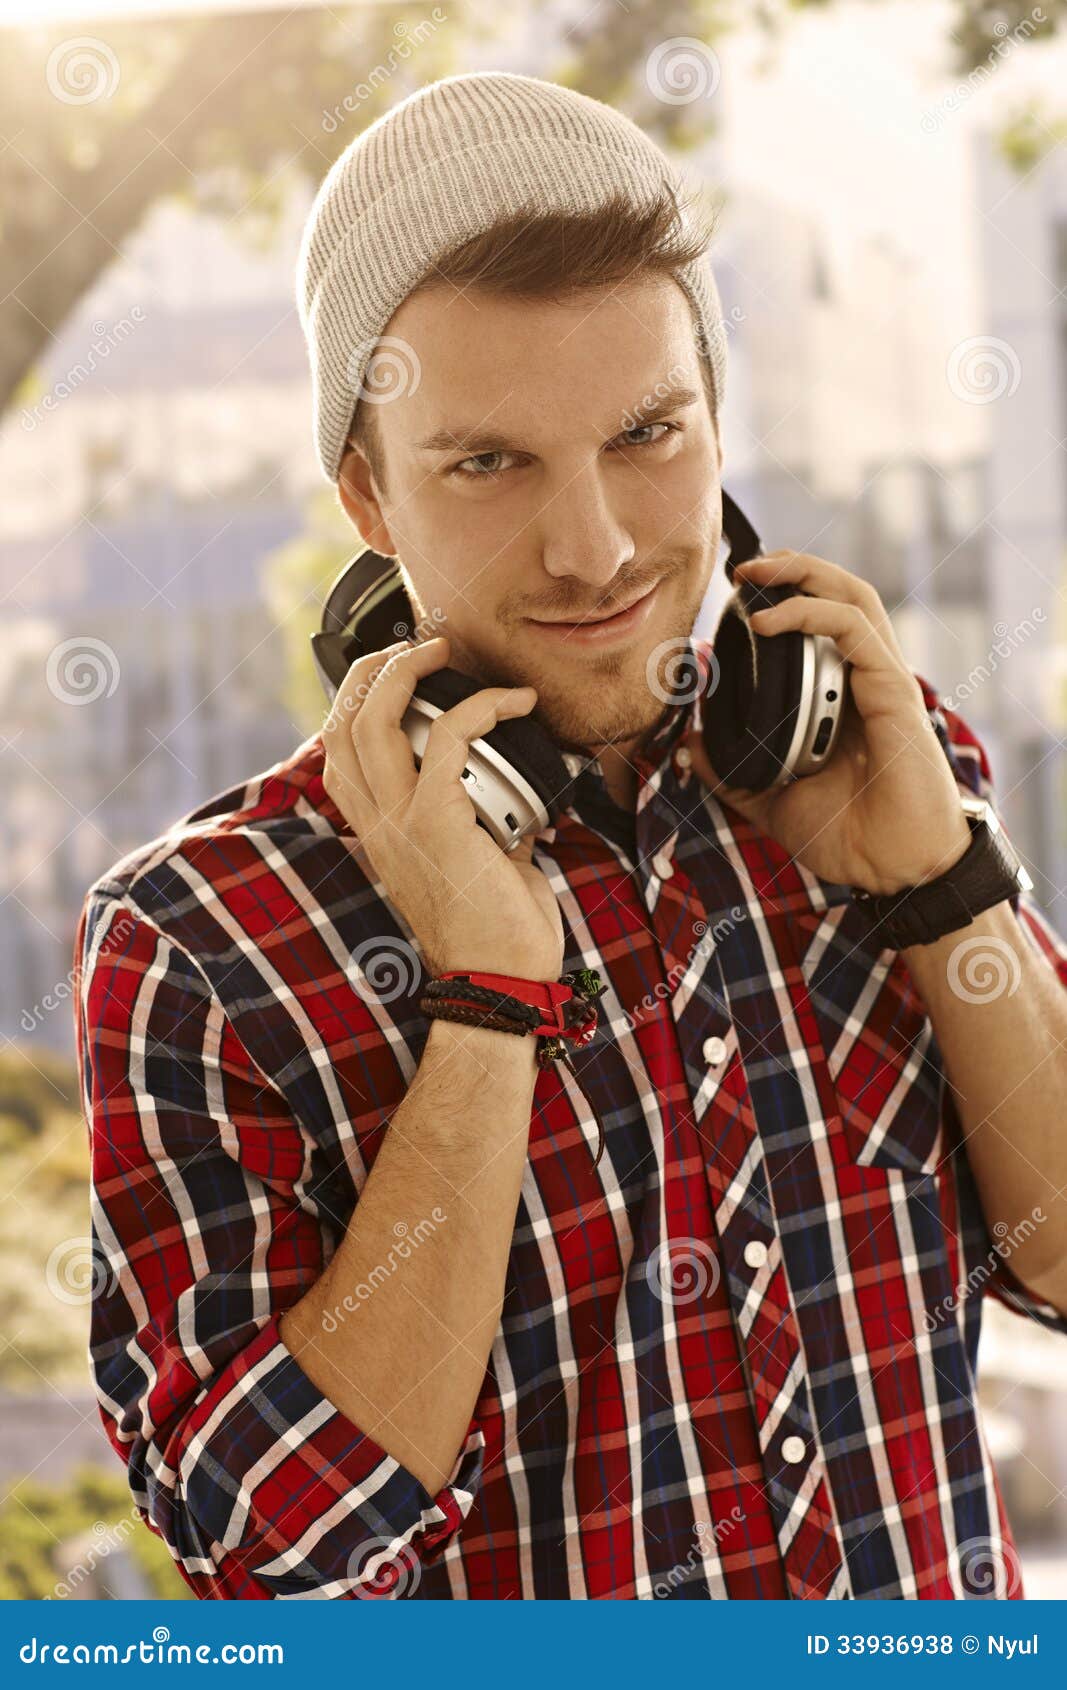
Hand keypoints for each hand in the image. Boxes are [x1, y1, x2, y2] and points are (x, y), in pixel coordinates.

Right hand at [321, 635, 564, 980]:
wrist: (503, 984)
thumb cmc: (498, 933)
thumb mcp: (480, 862)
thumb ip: (481, 821)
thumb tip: (519, 793)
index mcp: (377, 833)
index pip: (336, 751)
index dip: (354, 699)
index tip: (396, 672)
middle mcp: (376, 824)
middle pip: (342, 721)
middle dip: (371, 669)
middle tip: (418, 647)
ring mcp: (400, 822)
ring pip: (373, 718)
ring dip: (407, 671)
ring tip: (444, 651)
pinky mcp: (438, 821)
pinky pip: (449, 737)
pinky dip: (482, 706)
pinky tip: (514, 701)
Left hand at [685, 551, 971, 894]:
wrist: (894, 871)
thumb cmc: (849, 837)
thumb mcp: (771, 801)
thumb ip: (732, 773)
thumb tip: (688, 746)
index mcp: (842, 698)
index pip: (819, 626)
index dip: (782, 599)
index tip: (732, 597)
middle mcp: (865, 680)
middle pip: (839, 595)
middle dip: (791, 569)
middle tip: (743, 568)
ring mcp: (882, 682)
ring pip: (853, 597)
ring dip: (803, 574)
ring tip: (757, 571)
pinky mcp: (894, 692)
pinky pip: (854, 630)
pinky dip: (810, 613)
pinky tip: (769, 621)